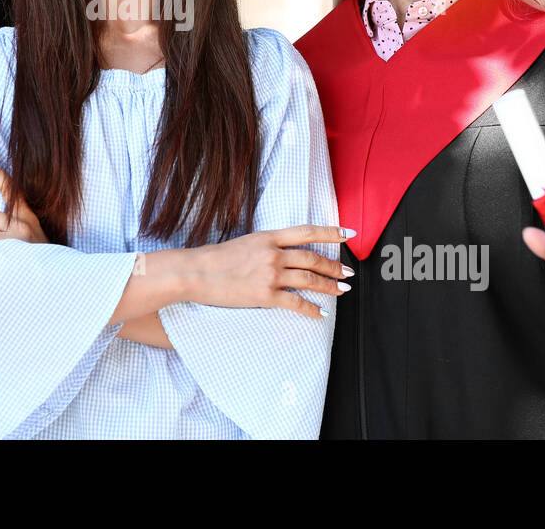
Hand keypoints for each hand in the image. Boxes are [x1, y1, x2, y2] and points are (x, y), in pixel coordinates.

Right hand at [188, 225, 352, 318]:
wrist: (196, 272)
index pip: (307, 232)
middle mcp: (273, 254)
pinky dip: (311, 309)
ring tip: (342, 290)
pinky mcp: (264, 295)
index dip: (331, 232)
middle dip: (334, 266)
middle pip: (313, 258)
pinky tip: (320, 313)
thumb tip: (285, 252)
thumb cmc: (216, 258)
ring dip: (329, 286)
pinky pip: (295, 303)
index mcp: (268, 237)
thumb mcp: (246, 242)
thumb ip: (267, 246)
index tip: (348, 234)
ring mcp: (270, 275)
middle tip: (348, 272)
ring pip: (309, 280)